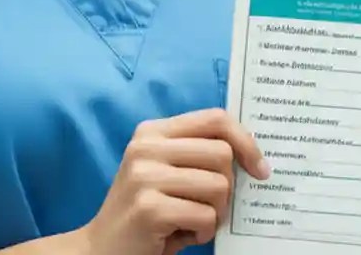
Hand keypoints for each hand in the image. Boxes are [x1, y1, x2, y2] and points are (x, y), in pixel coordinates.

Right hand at [81, 109, 270, 254]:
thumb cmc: (147, 211)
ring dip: (215, 214)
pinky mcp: (149, 208)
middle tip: (209, 207)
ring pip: (219, 186)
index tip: (259, 168)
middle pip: (222, 154)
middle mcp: (146, 147)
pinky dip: (203, 233)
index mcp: (153, 131)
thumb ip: (198, 154)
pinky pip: (206, 217)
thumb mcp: (167, 172)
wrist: (101, 249)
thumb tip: (254, 156)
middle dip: (227, 188)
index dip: (245, 141)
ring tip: (191, 221)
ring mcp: (145, 176)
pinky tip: (180, 235)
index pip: (215, 119)